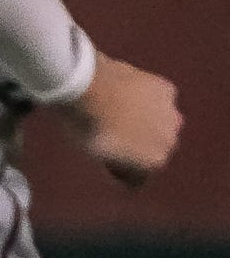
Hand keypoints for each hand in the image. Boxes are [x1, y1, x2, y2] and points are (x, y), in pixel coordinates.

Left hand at [60, 54, 180, 187]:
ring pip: (162, 121)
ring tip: (121, 109)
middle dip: (140, 141)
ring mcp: (171, 114)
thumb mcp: (95, 152)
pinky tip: (129, 91)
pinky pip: (159, 97)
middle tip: (116, 130)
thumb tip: (120, 164)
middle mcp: (169, 140)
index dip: (124, 163)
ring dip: (148, 118)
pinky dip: (148, 96)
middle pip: (156, 145)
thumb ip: (115, 159)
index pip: (142, 170)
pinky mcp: (167, 90)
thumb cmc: (86, 125)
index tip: (109, 154)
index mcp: (154, 161)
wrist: (88, 87)